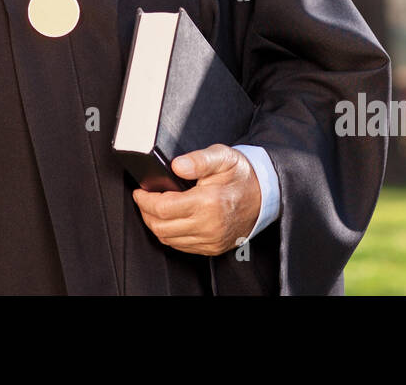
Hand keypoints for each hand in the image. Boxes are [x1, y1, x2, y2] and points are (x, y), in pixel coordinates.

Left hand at [132, 143, 261, 255]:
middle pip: (161, 227)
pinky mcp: (213, 248)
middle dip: (146, 213)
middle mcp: (209, 225)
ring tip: (153, 209)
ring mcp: (211, 240)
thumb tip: (176, 165)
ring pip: (168, 239)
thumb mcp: (222, 157)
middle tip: (144, 199)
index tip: (140, 192)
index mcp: (208, 202)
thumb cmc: (241, 175)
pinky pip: (182, 246)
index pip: (162, 208)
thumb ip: (198, 160)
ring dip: (156, 225)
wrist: (264, 196)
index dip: (145, 200)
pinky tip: (169, 221)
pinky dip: (170, 234)